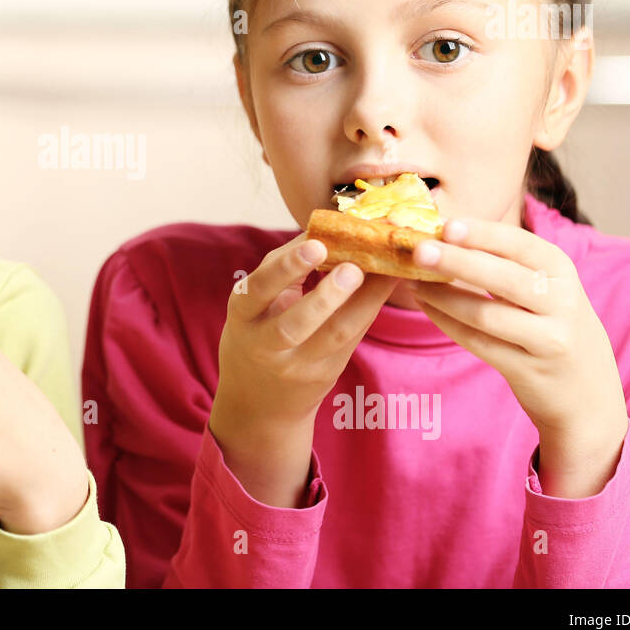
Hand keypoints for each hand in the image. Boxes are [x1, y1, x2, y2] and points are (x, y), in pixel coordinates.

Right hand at [213, 233, 399, 433]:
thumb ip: (282, 269)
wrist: (260, 402)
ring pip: (333, 336)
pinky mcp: (328, 374)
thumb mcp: (253, 303)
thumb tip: (324, 227)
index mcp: (242, 318)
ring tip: (383, 272)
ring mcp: (299, 366)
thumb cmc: (256, 332)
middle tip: (353, 267)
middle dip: (325, 296)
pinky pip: (353, 338)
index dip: (286, 268)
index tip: (316, 244)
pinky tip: (388, 282)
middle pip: (294, 325)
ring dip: (361, 302)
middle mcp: (266, 346)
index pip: (258, 291)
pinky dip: (371, 306)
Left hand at [404, 216, 628, 495]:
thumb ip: (510, 265)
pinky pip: (479, 342)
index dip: (484, 234)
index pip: (522, 245)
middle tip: (418, 250)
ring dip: (444, 296)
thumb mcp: (549, 289)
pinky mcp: (528, 370)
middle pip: (503, 278)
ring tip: (414, 282)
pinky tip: (428, 307)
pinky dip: (447, 323)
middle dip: (457, 261)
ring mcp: (548, 340)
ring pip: (486, 314)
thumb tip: (448, 234)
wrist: (589, 395)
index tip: (448, 224)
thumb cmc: (555, 326)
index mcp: (563, 273)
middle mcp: (562, 304)